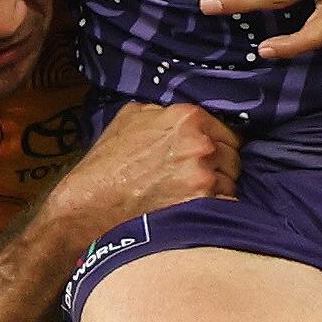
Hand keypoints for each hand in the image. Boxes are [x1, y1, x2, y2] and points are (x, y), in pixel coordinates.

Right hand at [47, 103, 240, 236]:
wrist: (88, 205)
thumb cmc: (106, 163)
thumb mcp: (130, 117)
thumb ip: (164, 112)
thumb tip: (181, 116)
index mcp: (187, 117)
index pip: (228, 130)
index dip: (219, 144)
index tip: (211, 156)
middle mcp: (200, 143)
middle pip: (233, 155)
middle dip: (221, 165)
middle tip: (199, 178)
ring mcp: (203, 174)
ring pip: (230, 180)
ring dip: (218, 188)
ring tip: (192, 195)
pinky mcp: (201, 204)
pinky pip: (225, 204)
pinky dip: (215, 208)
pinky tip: (194, 209)